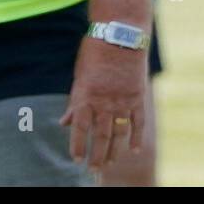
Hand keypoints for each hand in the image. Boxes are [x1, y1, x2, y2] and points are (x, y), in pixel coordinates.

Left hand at [60, 37, 146, 169]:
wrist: (120, 35)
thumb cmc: (95, 52)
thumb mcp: (79, 76)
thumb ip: (75, 102)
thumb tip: (65, 123)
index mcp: (86, 96)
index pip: (80, 129)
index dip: (78, 146)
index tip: (76, 159)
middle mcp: (104, 103)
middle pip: (101, 136)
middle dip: (97, 155)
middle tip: (94, 169)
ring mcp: (123, 101)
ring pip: (119, 134)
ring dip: (114, 151)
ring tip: (110, 163)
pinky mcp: (137, 97)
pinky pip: (138, 122)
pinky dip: (136, 137)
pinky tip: (133, 150)